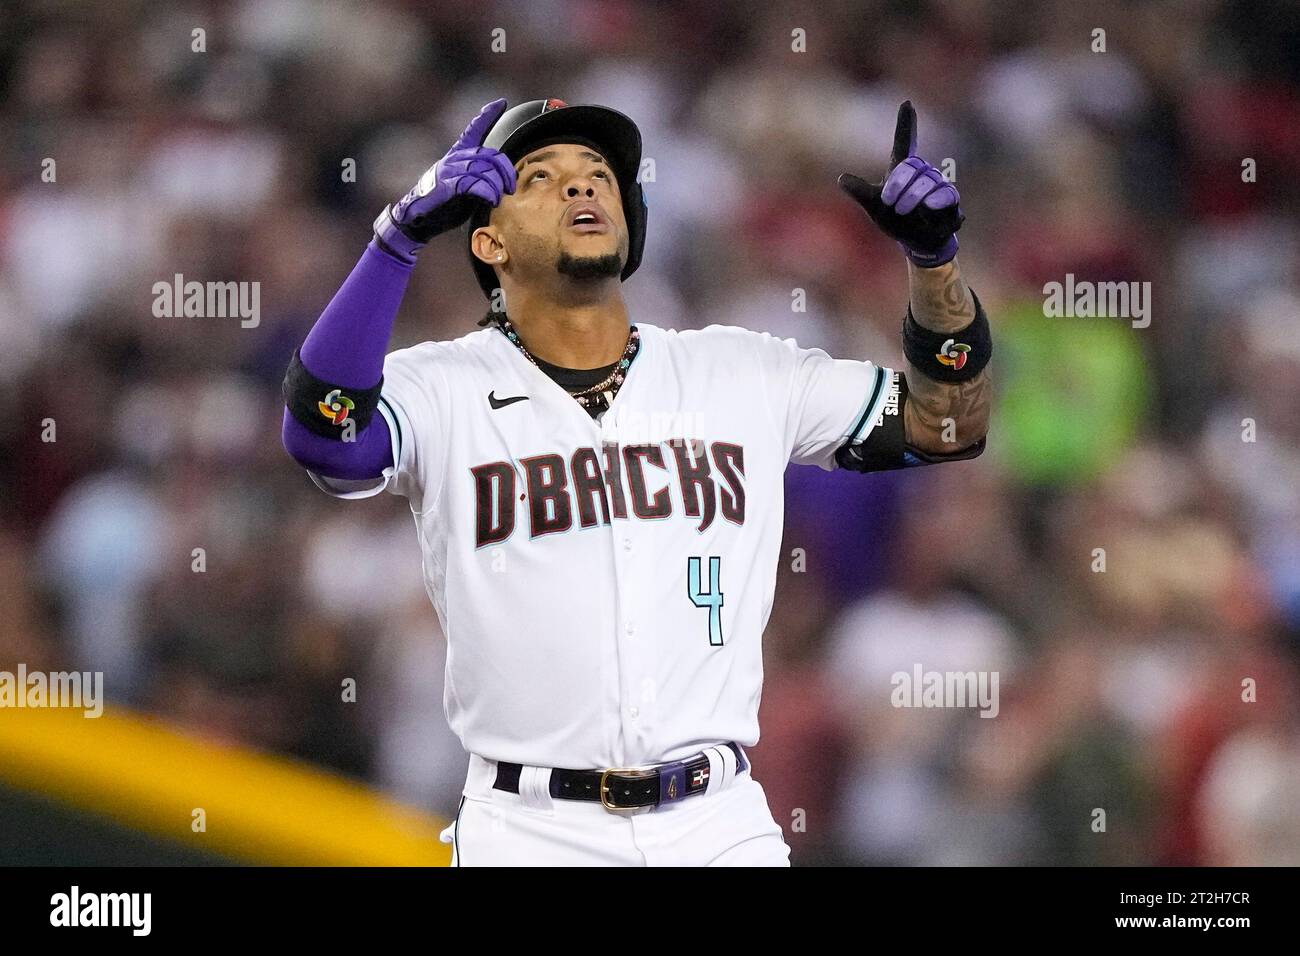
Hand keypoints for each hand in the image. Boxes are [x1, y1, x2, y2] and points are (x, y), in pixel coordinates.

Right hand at [373, 98, 517, 261]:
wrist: (416, 219)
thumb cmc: (443, 205)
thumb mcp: (466, 189)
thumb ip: (480, 180)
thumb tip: (502, 183)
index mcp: (458, 155)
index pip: (473, 130)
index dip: (486, 116)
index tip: (500, 102)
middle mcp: (454, 158)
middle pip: (489, 155)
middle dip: (505, 171)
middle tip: (510, 187)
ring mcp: (450, 170)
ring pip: (483, 169)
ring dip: (497, 184)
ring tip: (499, 197)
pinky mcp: (447, 185)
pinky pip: (473, 183)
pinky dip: (486, 191)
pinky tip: (492, 200)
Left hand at [837, 101, 962, 267]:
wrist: (917, 243)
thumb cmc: (896, 221)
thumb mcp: (874, 208)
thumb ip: (861, 193)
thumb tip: (842, 179)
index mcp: (901, 170)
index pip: (904, 142)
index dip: (905, 123)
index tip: (906, 103)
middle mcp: (921, 172)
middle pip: (912, 166)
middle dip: (899, 187)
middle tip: (893, 205)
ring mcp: (938, 183)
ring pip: (928, 182)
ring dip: (914, 200)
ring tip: (909, 213)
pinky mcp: (951, 198)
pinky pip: (945, 196)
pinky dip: (933, 206)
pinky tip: (928, 213)